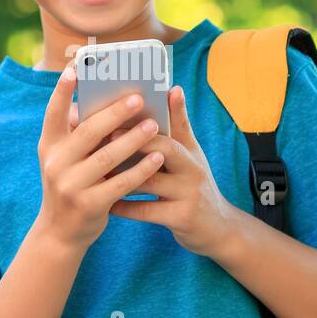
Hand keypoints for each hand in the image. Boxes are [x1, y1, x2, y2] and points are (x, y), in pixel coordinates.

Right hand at [35, 62, 165, 250]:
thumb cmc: (70, 184)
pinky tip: (158, 157)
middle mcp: (55, 163)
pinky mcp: (88, 204)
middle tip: (138, 97)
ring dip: (133, 139)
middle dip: (114, 113)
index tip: (75, 68)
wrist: (60, 233)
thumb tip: (102, 101)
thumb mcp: (64, 158)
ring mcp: (70, 185)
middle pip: (88, 131)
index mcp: (48, 146)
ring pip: (107, 156)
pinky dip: (141, 169)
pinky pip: (120, 183)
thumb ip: (77, 133)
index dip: (63, 90)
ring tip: (154, 124)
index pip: (52, 112)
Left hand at [109, 84, 241, 259]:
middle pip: (165, 149)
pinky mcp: (182, 218)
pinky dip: (125, 207)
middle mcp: (193, 169)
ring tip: (98, 170)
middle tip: (108, 135)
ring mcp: (189, 194)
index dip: (154, 114)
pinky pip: (147, 211)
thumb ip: (179, 126)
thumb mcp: (192, 155)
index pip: (176, 126)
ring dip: (122, 175)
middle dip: (136, 141)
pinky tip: (107, 203)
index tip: (129, 104)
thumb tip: (173, 89)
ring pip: (151, 181)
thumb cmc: (194, 185)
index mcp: (191, 151)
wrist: (219, 228)